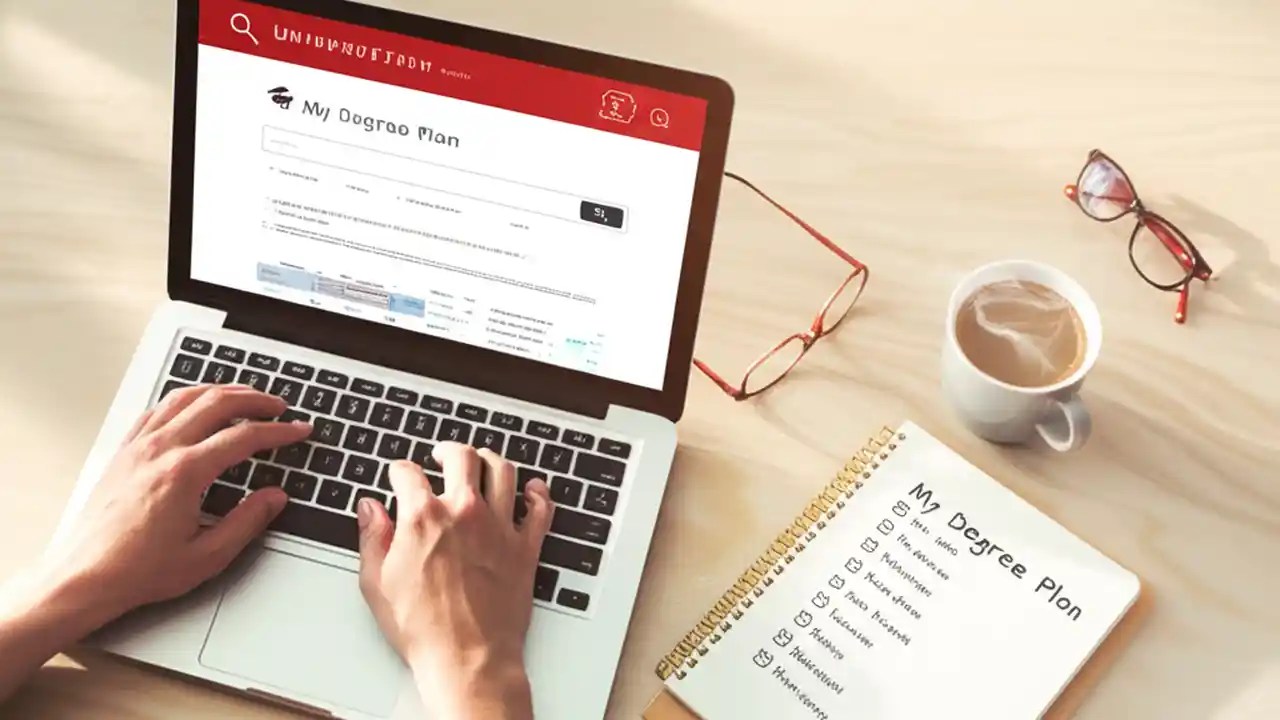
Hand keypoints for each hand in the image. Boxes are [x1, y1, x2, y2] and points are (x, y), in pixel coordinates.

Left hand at [39, 384, 310, 623]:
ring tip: (244, 395)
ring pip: (185, 397)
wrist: (84, 579)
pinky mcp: (123, 452)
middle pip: (217, 403)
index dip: (279, 431)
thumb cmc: (137, 571)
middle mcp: (160, 450)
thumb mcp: (207, 556)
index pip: (244, 437)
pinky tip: (194, 405)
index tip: (298, 430)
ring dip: (221, 391)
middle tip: (278, 406)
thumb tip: (274, 497)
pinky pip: (156, 410)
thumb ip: (247, 522)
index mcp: (184, 473)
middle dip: (255, 399)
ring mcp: (138, 447)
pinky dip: (184, 400)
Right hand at [356, 444, 553, 719]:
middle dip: (448, 450)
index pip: (408, 472)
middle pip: (462, 457)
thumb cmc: (423, 629)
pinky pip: (540, 509)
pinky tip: (533, 489)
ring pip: (503, 471)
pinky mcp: (525, 547)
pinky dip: (538, 494)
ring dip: (490, 459)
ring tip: (482, 461)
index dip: (399, 470)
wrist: (467, 659)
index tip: (399, 475)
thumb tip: (370, 509)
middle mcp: (464, 512)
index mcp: (423, 518)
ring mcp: (499, 527)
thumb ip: (373, 538)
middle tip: (442, 454)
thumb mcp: (376, 584)